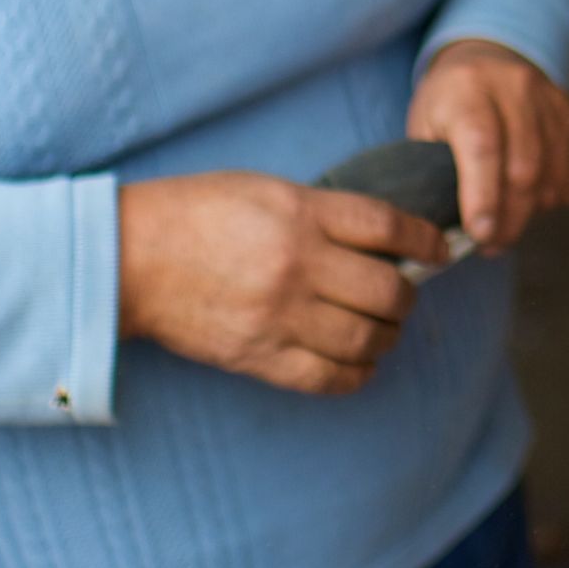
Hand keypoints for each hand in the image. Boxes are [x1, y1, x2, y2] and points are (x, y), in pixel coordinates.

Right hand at [115, 171, 437, 394]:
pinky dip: (357, 374)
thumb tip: (380, 238)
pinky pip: (328, 377)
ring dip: (388, 336)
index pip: (389, 227)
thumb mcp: (266, 190)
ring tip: (385, 330)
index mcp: (301, 213)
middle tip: (407, 295)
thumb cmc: (195, 213)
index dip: (425, 241)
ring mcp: (279, 315)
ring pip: (366, 337)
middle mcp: (298, 265)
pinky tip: (360, 363)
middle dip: (409, 296)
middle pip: (388, 288)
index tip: (440, 250)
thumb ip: (322, 213)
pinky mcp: (258, 356)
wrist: (129, 259)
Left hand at [407, 38, 568, 252]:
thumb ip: (433, 172)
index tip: (480, 234)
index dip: (483, 196)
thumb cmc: (449, 106)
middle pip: (523, 166)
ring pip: (553, 171)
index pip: (482, 145)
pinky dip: (562, 193)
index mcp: (467, 89)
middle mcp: (513, 85)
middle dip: (510, 218)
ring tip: (512, 223)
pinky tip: (540, 202)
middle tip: (492, 244)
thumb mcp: (424, 128)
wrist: (486, 61)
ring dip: (535, 210)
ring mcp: (549, 96)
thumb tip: (443, 233)